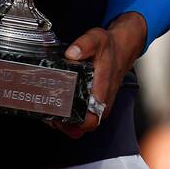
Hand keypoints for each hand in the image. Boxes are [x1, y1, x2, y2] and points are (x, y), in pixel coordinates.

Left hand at [47, 12, 146, 137]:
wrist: (121, 49)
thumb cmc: (109, 47)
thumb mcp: (97, 39)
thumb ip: (84, 45)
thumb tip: (72, 54)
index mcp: (102, 92)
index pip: (88, 121)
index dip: (71, 124)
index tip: (56, 116)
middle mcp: (102, 103)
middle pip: (81, 128)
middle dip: (63, 126)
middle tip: (48, 114)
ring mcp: (99, 106)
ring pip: (81, 126)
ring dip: (66, 123)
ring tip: (50, 112)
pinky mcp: (96, 105)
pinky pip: (83, 118)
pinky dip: (71, 118)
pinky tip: (60, 108)